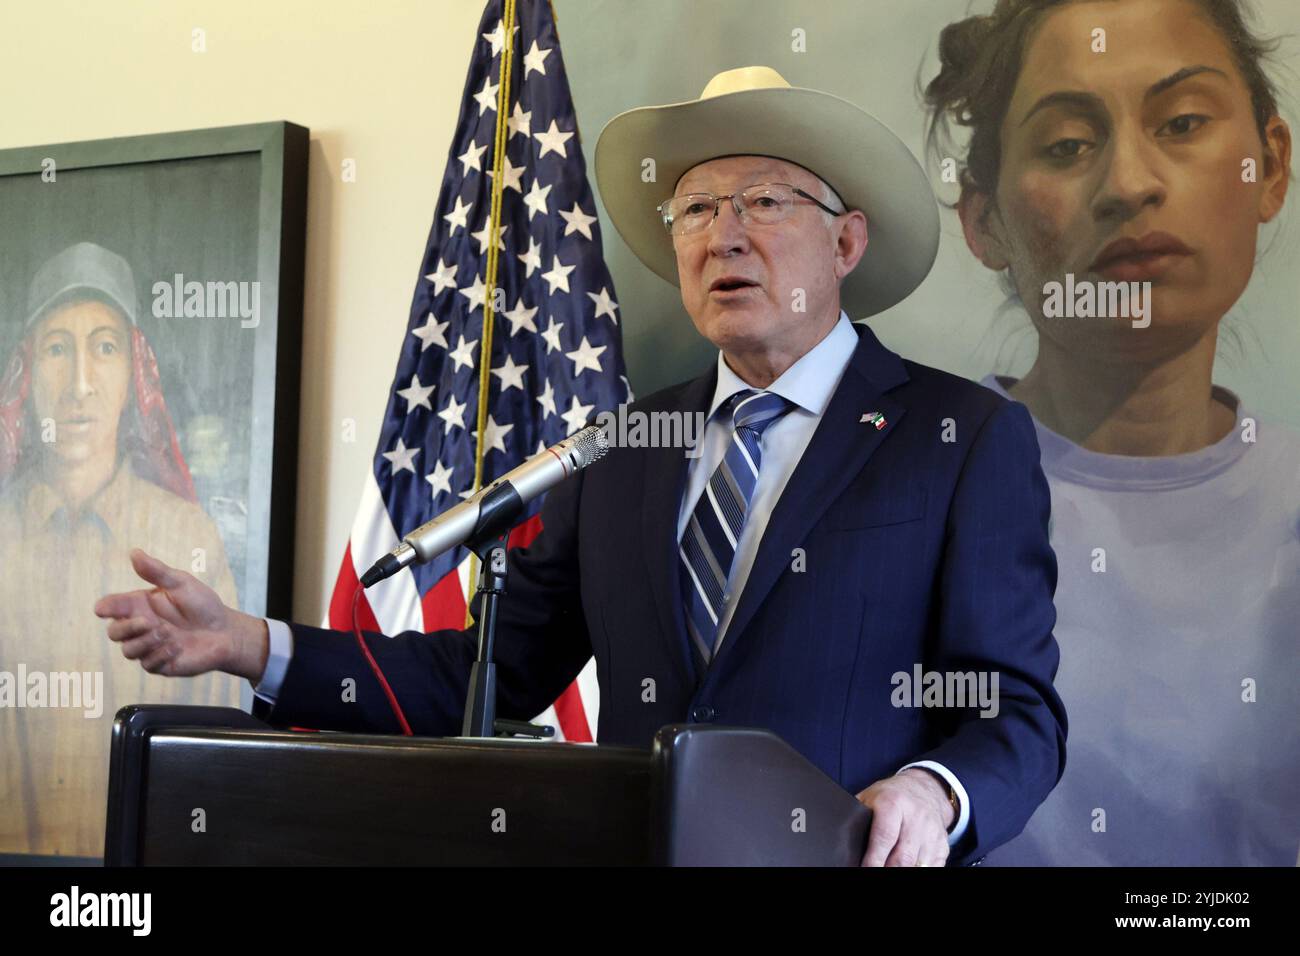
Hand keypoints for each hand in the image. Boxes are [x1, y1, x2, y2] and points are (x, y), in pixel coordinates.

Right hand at [94, 548, 268, 681]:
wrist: (225, 631)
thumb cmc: (202, 605)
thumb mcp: (181, 584)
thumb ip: (157, 572)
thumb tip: (134, 552)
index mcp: (140, 606)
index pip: (113, 607)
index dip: (105, 607)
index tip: (102, 609)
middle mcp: (140, 628)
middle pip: (114, 633)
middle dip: (126, 628)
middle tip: (149, 623)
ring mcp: (149, 647)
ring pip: (128, 651)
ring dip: (147, 642)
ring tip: (170, 633)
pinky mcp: (160, 664)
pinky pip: (148, 665)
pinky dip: (161, 655)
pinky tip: (178, 647)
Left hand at [854, 769, 953, 866]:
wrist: (923, 789)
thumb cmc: (889, 797)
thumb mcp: (870, 798)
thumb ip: (858, 817)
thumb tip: (843, 841)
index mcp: (894, 802)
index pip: (884, 836)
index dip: (874, 858)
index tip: (865, 868)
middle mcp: (917, 817)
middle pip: (902, 857)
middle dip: (886, 869)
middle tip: (873, 872)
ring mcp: (932, 832)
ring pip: (917, 865)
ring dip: (902, 871)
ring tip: (887, 868)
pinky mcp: (942, 845)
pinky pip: (932, 867)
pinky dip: (917, 871)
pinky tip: (905, 867)